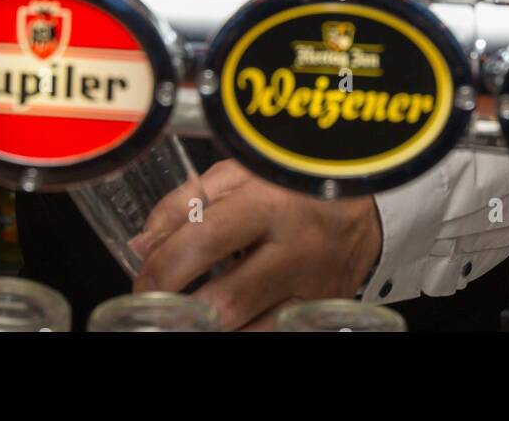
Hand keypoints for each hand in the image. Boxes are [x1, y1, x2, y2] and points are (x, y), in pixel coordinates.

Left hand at [133, 160, 382, 330]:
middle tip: (161, 309)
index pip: (205, 241)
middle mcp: (296, 251)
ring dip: (210, 327)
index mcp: (272, 203)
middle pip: (225, 302)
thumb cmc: (296, 185)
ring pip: (248, 331)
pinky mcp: (320, 314)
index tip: (144, 282)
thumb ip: (188, 203)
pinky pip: (272, 334)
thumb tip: (145, 245)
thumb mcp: (242, 175)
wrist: (363, 208)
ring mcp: (313, 290)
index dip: (163, 268)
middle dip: (181, 313)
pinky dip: (242, 330)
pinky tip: (227, 318)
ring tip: (193, 314)